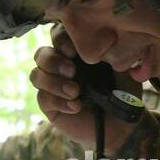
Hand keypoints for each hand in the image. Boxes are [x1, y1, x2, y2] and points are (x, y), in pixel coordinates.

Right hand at [30, 25, 140, 151]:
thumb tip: (95, 44)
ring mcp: (52, 85)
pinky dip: (58, 101)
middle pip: (41, 54)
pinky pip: (42, 99)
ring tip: (75, 91)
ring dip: (53, 82)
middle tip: (72, 71)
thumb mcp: (120, 68)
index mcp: (75, 51)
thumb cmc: (124, 91)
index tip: (73, 50)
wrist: (123, 123)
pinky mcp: (50, 106)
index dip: (60, 39)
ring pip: (36, 76)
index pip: (57, 36)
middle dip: (53, 61)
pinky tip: (75, 107)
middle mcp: (59, 65)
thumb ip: (107, 52)